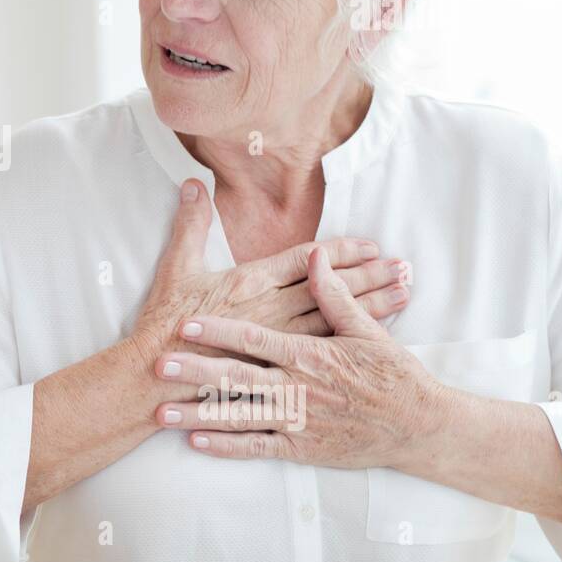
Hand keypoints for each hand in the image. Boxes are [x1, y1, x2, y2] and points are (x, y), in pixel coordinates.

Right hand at [129, 179, 410, 371]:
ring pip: (336, 319)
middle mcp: (272, 309)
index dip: (341, 252)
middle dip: (371, 276)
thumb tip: (194, 185)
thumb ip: (190, 225)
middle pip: (332, 289)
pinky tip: (377, 338)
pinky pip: (324, 352)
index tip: (370, 245)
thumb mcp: (174, 268)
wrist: (157, 375)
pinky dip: (352, 341)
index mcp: (250, 281)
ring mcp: (278, 340)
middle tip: (405, 267)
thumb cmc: (164, 324)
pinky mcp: (277, 367)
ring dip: (372, 306)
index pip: (306, 260)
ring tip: (404, 295)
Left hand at [153, 245, 443, 469]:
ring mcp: (298, 420)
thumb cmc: (392, 375)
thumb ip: (334, 295)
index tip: (186, 323)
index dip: (217, 330)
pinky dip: (227, 446)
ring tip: (162, 412)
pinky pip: (257, 447)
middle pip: (236, 376)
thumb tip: (315, 255)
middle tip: (159, 363)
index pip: (254, 339)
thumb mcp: (367, 330)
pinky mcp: (302, 448)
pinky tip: (196, 441)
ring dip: (199, 413)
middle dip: (195, 370)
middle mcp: (298, 388)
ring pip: (239, 416)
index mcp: (309, 354)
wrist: (419, 426)